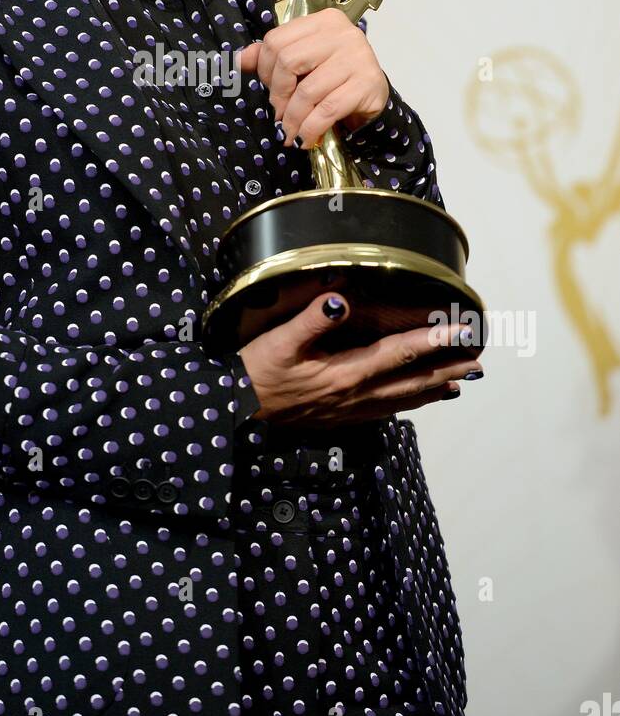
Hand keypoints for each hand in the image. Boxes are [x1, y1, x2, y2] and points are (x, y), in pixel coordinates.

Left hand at [237, 11, 389, 149]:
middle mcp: (342, 33)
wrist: (373, 95)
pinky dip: (310, 129)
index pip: (276, 40)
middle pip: (288, 61)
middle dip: (278, 94)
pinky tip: (304, 139)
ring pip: (307, 91)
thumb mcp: (303, 62)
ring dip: (292, 118)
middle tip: (279, 113)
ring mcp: (358, 56)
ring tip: (289, 132)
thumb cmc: (334, 76)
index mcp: (322, 21)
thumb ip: (272, 57)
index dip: (265, 70)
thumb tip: (238, 60)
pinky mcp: (367, 83)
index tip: (270, 89)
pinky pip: (327, 110)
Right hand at [238, 291, 482, 426]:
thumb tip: (342, 297)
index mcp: (345, 372)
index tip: (462, 331)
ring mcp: (350, 410)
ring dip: (435, 389)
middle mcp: (355, 395)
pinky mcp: (341, 418)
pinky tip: (418, 401)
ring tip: (461, 382)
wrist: (237, 410)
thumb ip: (313, 318)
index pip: (399, 353)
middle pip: (411, 381)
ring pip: (404, 400)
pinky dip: (411, 404)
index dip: (433, 341)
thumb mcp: (279, 340)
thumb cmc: (255, 370)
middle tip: (478, 361)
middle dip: (447, 369)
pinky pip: (386, 411)